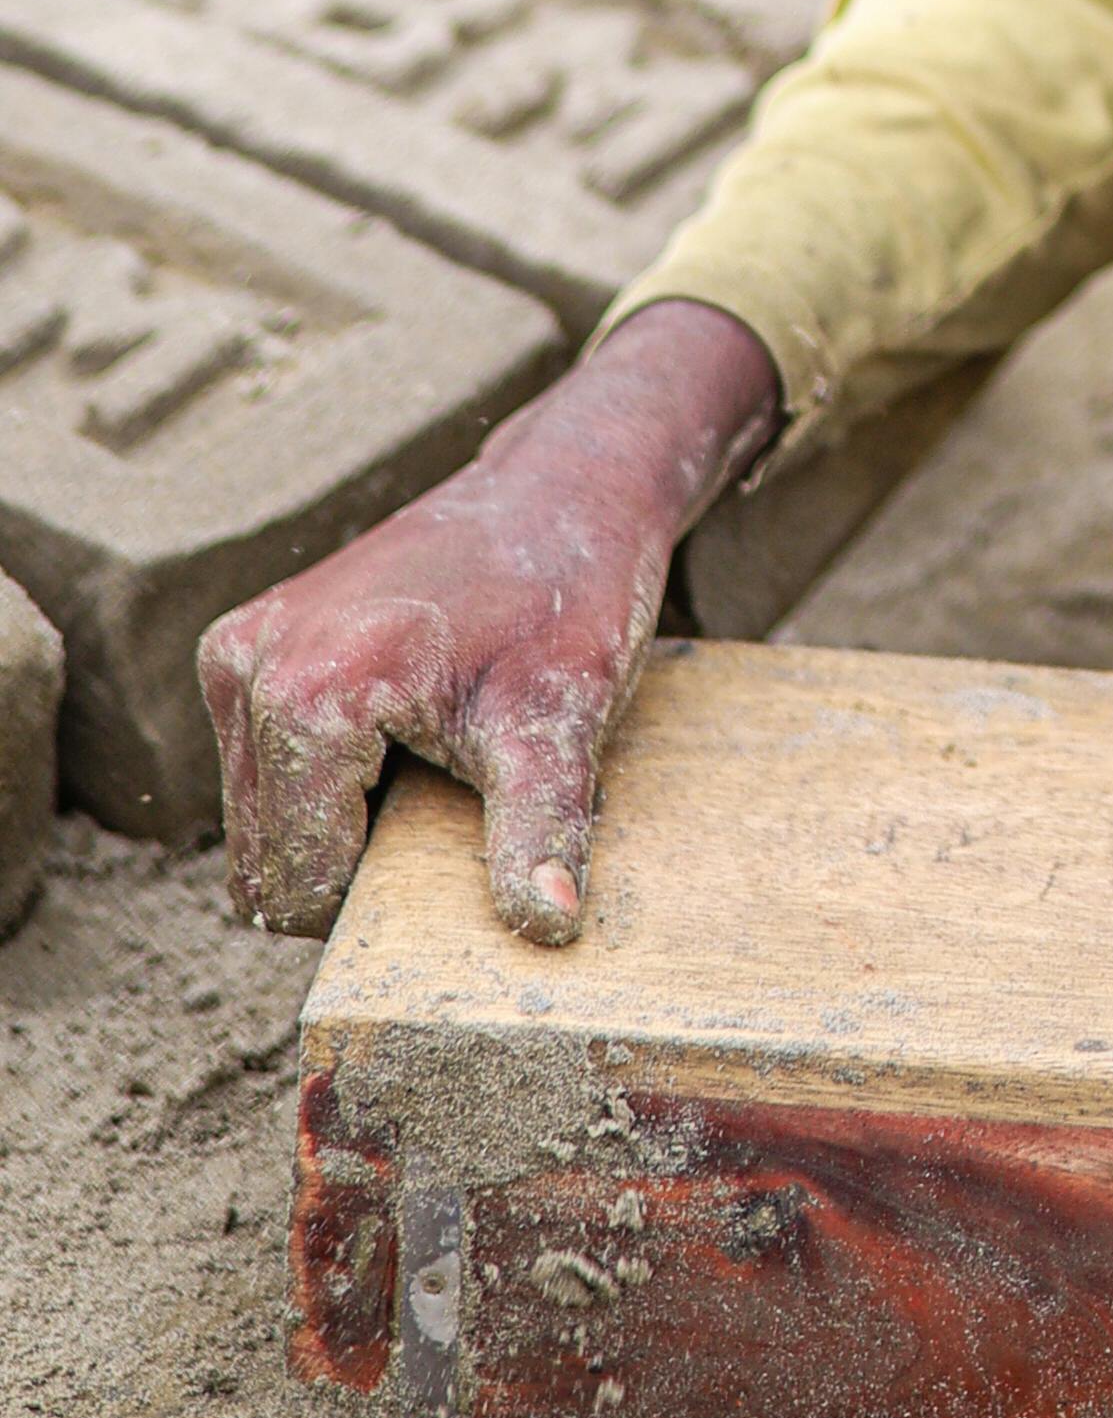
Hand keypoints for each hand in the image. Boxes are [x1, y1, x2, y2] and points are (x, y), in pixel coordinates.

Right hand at [199, 299, 781, 946]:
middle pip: (265, 860)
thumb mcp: (561, 722)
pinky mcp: (245, 640)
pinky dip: (324, 779)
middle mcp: (249, 669)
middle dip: (350, 860)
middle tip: (444, 795)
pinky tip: (402, 729)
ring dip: (336, 820)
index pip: (294, 887)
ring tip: (426, 758)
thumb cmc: (567, 599)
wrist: (566, 488)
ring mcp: (239, 649)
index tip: (451, 828)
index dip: (374, 893)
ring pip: (261, 820)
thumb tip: (550, 929)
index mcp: (305, 698)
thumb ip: (539, 831)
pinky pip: (262, 768)